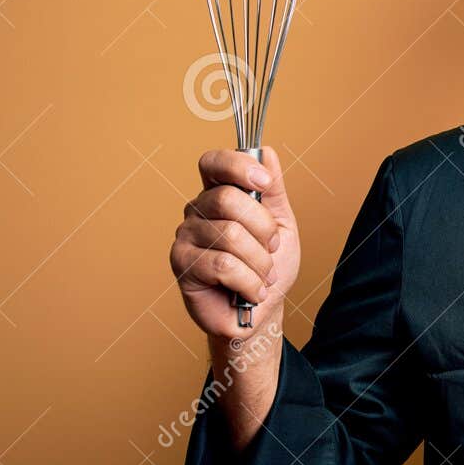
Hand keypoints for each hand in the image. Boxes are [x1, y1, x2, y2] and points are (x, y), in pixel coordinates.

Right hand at [170, 146, 300, 337]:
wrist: (262, 312)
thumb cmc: (268, 268)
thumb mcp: (281, 224)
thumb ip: (273, 190)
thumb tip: (266, 152)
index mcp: (218, 195)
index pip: (213, 163)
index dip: (238, 166)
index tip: (263, 182)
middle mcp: (196, 211)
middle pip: (228, 199)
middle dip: (263, 227)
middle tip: (272, 247)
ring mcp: (185, 237)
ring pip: (231, 236)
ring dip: (260, 262)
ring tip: (262, 276)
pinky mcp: (182, 266)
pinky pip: (224, 266)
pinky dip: (250, 282)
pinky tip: (251, 291)